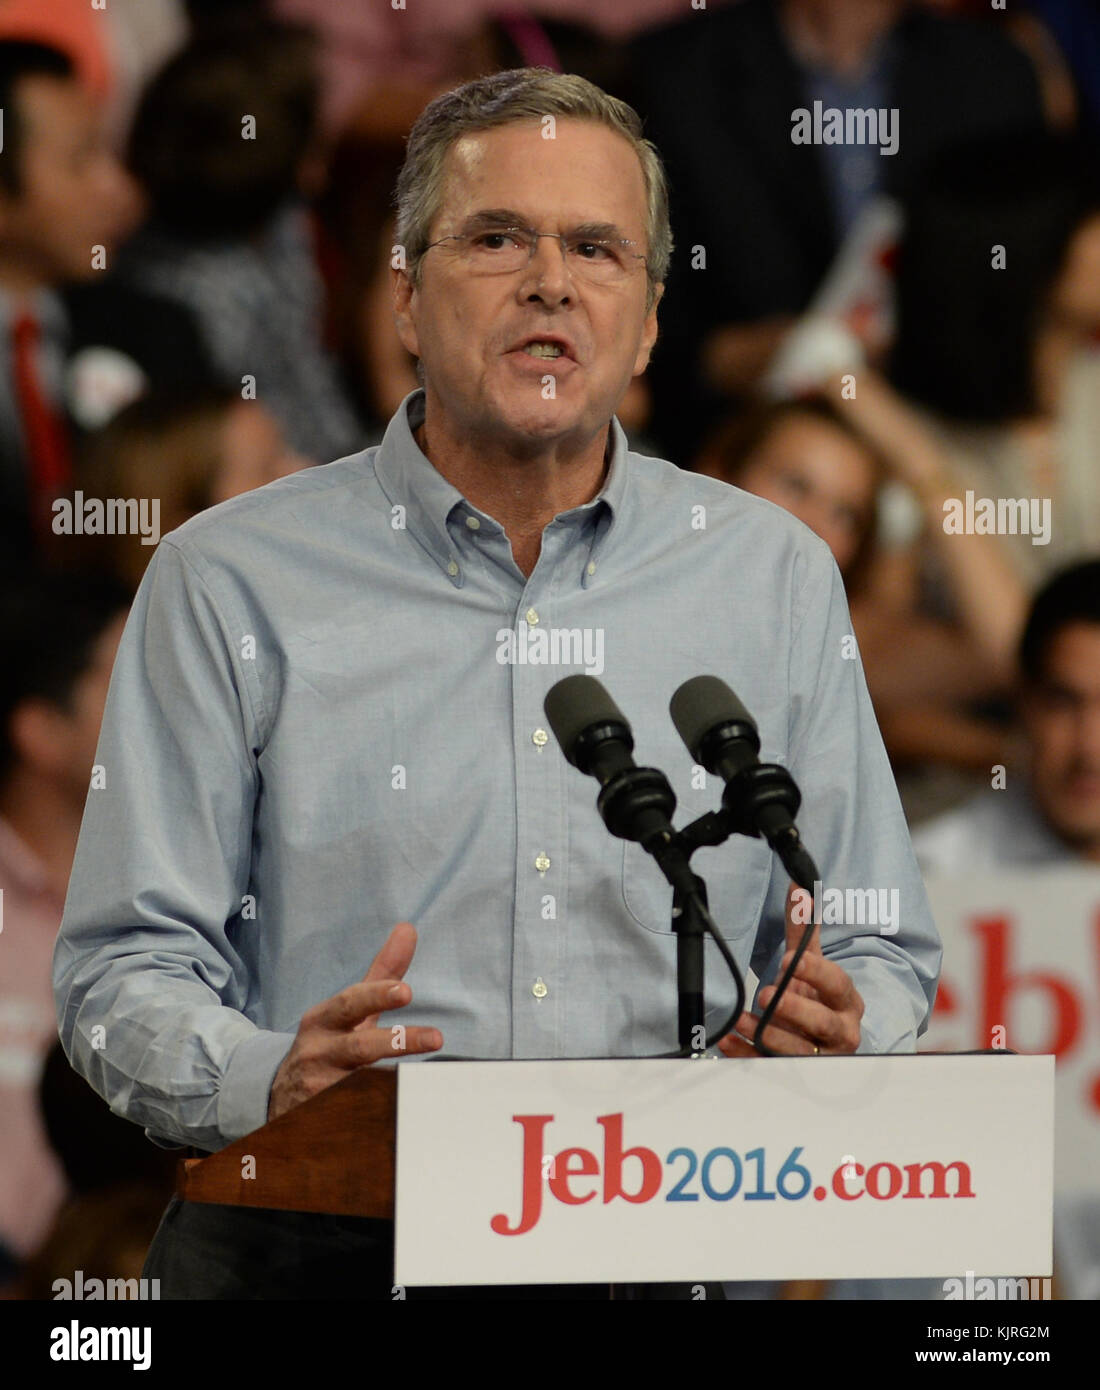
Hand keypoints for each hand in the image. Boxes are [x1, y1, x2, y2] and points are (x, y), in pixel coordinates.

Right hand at [267, 921, 441, 1120]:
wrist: (278, 1093)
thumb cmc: (328, 1043)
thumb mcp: (348, 1010)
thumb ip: (381, 976)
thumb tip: (409, 929)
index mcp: (324, 1020)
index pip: (351, 1004)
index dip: (377, 996)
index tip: (406, 991)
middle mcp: (319, 1054)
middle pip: (359, 1048)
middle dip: (398, 1042)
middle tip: (436, 1038)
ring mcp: (319, 1090)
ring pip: (358, 1089)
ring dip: (390, 1086)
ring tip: (425, 1084)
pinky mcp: (322, 1120)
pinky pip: (355, 1120)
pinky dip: (377, 1120)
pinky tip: (402, 1118)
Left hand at [718, 882, 863, 1057]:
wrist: (823, 1043)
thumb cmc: (817, 999)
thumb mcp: (812, 965)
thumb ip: (804, 929)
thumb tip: (798, 885)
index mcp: (846, 1000)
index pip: (837, 984)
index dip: (815, 973)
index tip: (791, 960)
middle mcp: (840, 1031)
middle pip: (823, 1023)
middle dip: (796, 1009)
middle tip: (766, 994)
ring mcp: (820, 1057)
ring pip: (797, 1050)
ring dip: (766, 1034)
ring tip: (740, 1019)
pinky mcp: (796, 1074)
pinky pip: (771, 1068)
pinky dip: (748, 1056)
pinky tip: (729, 1042)